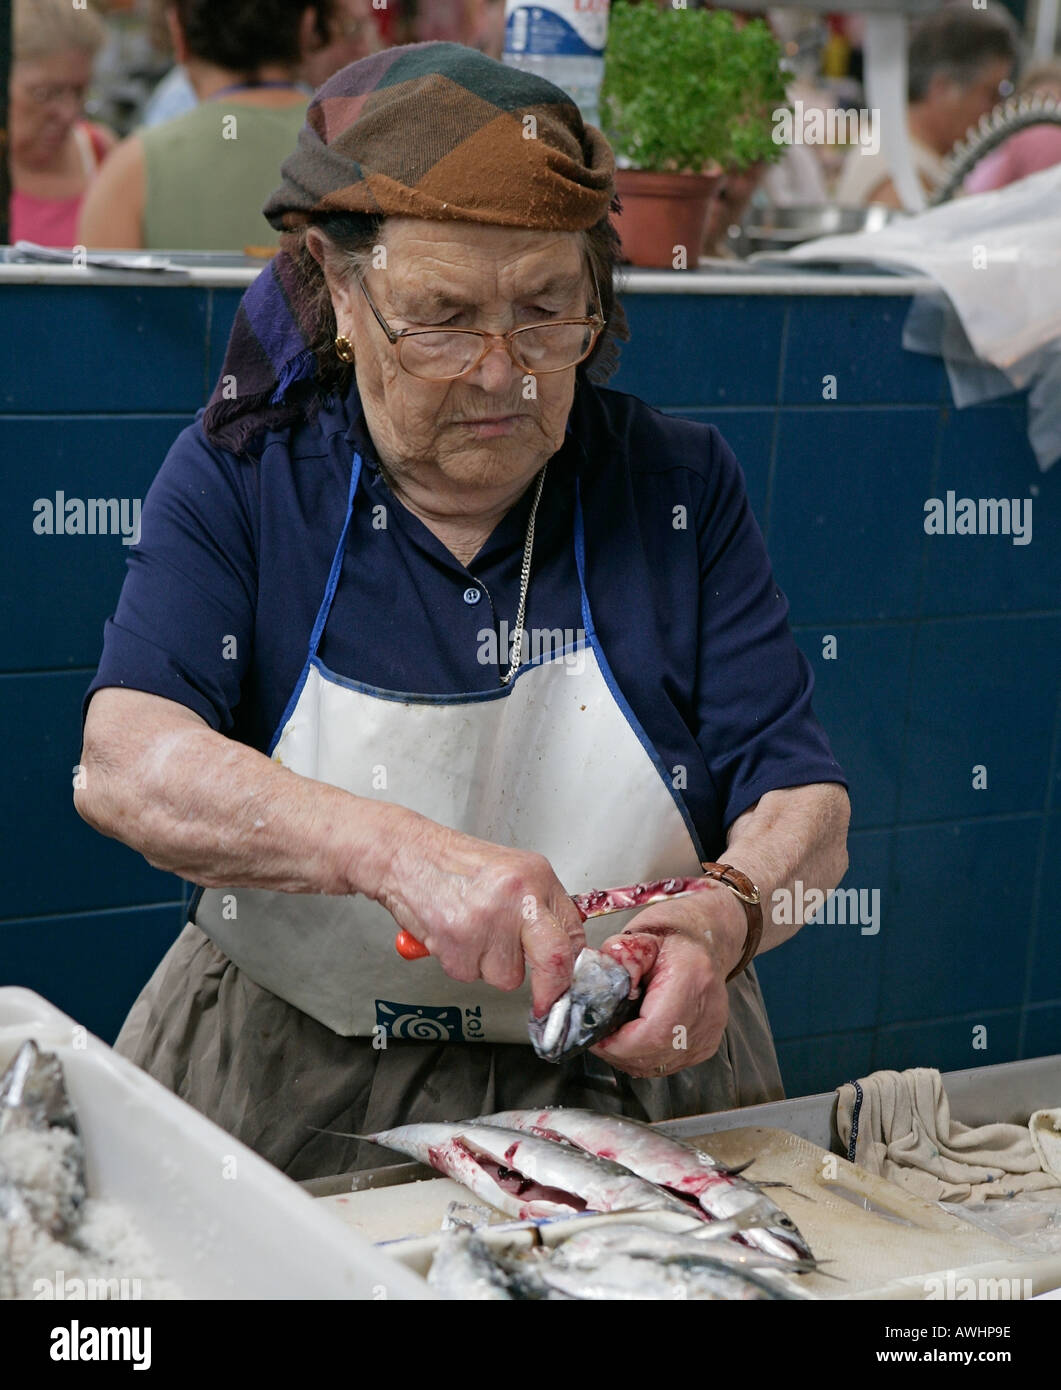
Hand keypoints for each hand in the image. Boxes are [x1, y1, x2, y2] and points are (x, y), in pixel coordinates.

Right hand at [375, 814, 585, 1016]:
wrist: (405, 854)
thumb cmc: (453, 865)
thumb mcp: (512, 872)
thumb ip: (539, 909)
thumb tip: (562, 953)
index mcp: (536, 877)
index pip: (572, 934)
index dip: (568, 969)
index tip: (563, 986)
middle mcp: (517, 896)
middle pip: (553, 960)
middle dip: (550, 989)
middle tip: (544, 1002)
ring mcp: (487, 920)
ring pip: (505, 976)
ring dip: (487, 965)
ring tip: (470, 931)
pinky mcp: (458, 942)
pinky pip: (470, 975)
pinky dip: (460, 962)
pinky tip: (451, 933)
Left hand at [589, 885, 747, 1078]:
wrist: (709, 935)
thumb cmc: (675, 932)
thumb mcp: (639, 935)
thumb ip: (615, 960)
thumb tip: (594, 988)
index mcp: (691, 977)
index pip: (654, 1032)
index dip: (619, 1043)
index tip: (597, 1035)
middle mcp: (706, 1010)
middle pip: (656, 1055)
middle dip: (619, 1052)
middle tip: (599, 1034)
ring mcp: (709, 1031)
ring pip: (661, 1065)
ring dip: (630, 1056)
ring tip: (615, 1033)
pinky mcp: (707, 1043)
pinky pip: (669, 1063)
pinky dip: (646, 1056)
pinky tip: (635, 1036)